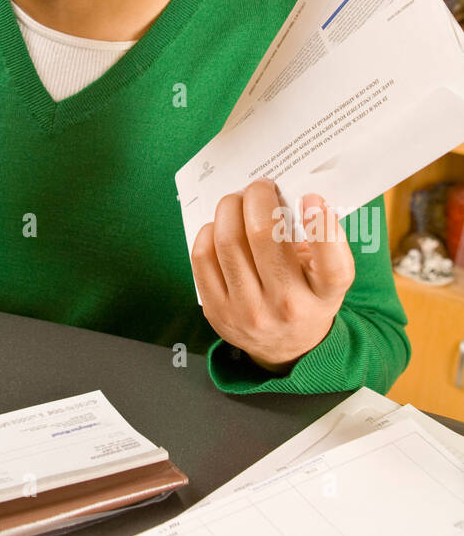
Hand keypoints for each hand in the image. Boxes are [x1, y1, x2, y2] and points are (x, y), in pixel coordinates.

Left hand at [191, 178, 354, 370]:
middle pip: (263, 236)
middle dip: (257, 197)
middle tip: (260, 187)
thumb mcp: (326, 276)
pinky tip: (222, 227)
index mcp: (324, 295)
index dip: (322, 227)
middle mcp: (287, 306)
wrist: (286, 348)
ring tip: (239, 202)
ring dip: (230, 207)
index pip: (332, 266)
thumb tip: (290, 194)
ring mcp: (248, 311)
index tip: (312, 198)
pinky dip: (210, 230)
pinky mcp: (217, 311)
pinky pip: (202, 256)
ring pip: (227, 240)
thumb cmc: (307, 297)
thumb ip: (319, 240)